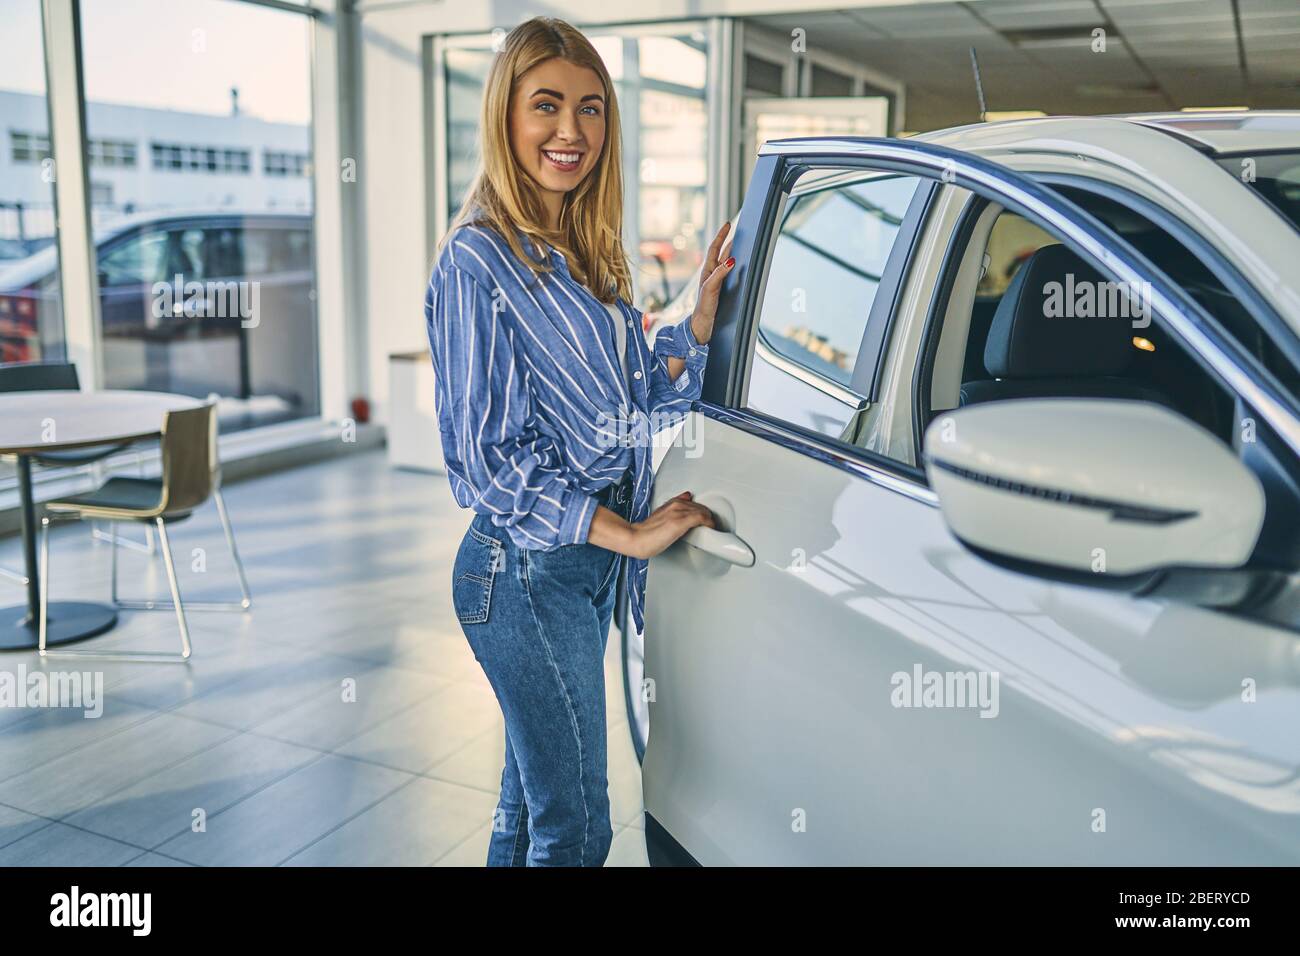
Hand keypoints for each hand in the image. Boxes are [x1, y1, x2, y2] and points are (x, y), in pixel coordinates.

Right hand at [624, 491, 715, 558]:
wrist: (635, 539)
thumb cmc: (646, 533)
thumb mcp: (662, 516)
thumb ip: (674, 510)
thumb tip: (687, 498)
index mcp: (672, 503)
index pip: (695, 503)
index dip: (702, 513)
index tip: (706, 521)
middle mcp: (676, 505)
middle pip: (701, 507)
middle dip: (707, 518)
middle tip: (709, 528)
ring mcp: (678, 512)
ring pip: (703, 512)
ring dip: (709, 521)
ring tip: (710, 531)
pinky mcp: (679, 522)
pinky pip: (702, 519)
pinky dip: (709, 524)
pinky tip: (710, 530)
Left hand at [689, 222, 735, 345]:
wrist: (701, 325)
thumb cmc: (704, 308)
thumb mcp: (711, 289)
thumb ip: (719, 274)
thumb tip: (730, 260)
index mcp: (707, 271)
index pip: (715, 248)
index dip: (721, 236)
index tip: (728, 224)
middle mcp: (711, 274)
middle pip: (720, 252)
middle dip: (726, 240)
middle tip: (733, 229)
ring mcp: (715, 281)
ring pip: (724, 261)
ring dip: (730, 250)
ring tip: (737, 242)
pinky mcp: (719, 289)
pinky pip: (727, 271)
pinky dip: (732, 264)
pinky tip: (737, 264)